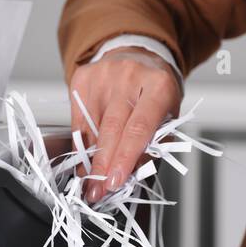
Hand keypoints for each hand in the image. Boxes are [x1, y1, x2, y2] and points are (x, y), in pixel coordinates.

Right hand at [69, 49, 182, 202]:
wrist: (139, 56)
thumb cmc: (155, 92)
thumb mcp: (167, 118)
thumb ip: (153, 147)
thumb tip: (132, 177)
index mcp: (158, 86)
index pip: (139, 128)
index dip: (125, 158)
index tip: (115, 181)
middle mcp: (130, 76)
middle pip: (112, 129)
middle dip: (103, 165)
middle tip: (97, 190)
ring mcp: (103, 75)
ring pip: (91, 126)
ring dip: (89, 158)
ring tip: (89, 180)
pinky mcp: (83, 78)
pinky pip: (78, 118)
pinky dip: (81, 143)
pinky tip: (84, 158)